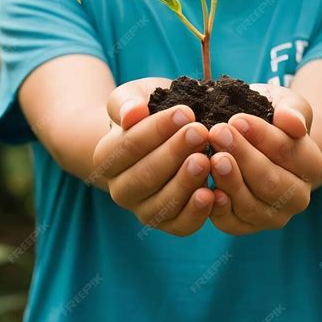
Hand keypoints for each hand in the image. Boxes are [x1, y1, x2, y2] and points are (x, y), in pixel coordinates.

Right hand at [92, 77, 216, 235]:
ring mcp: (144, 210)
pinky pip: (181, 225)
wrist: (166, 135)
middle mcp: (120, 190)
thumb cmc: (150, 111)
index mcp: (107, 159)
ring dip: (185, 182)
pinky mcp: (170, 224)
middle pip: (146, 175)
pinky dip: (197, 212)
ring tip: (206, 160)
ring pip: (163, 203)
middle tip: (200, 132)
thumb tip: (132, 112)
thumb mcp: (136, 96)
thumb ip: (128, 102)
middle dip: (175, 153)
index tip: (185, 112)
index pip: (129, 145)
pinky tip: (213, 194)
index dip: (157, 129)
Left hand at [207, 84, 321, 235]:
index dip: (262, 136)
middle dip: (242, 156)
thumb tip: (293, 123)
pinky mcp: (248, 227)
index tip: (236, 119)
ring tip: (211, 158)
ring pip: (251, 205)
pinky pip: (233, 223)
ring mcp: (274, 216)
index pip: (288, 151)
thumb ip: (293, 111)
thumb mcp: (285, 103)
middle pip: (269, 181)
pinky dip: (219, 209)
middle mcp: (298, 197)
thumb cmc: (271, 117)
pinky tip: (207, 190)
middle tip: (217, 134)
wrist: (257, 140)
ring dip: (229, 181)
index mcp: (311, 164)